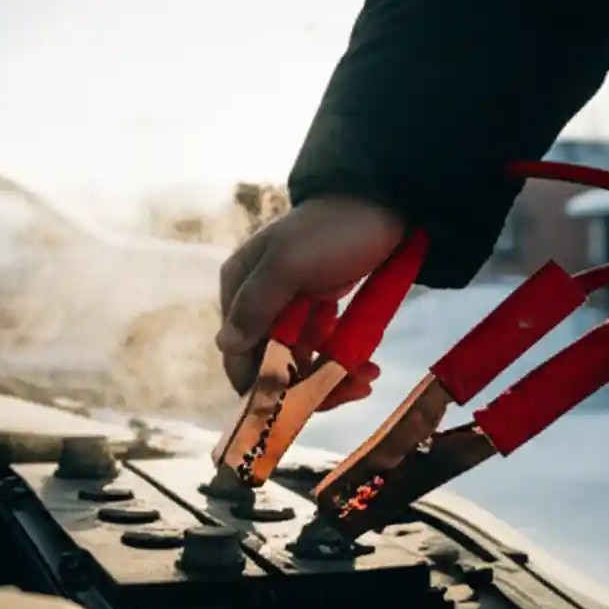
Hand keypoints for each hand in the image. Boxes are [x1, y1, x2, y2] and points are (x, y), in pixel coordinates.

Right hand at [216, 194, 405, 405]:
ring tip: (368, 377)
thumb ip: (256, 304)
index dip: (264, 385)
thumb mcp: (289, 263)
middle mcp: (259, 303)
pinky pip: (324, 352)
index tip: (300, 405)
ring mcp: (291, 310)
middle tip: (352, 388)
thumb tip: (224, 346)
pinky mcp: (320, 313)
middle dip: (309, 385)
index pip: (238, 355)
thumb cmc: (332, 230)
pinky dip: (344, 364)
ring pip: (301, 364)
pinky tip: (369, 367)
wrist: (384, 203)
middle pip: (272, 365)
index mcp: (240, 288)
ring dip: (332, 379)